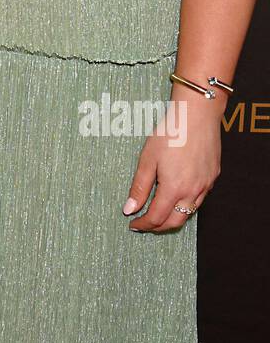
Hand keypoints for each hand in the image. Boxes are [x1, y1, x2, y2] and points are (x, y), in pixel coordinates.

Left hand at [123, 98, 221, 231]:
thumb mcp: (148, 159)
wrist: (197, 115)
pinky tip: (177, 197)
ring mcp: (206, 185)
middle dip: (158, 227)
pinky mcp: (213, 177)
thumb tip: (129, 209)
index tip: (133, 224)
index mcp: (174, 188)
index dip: (143, 225)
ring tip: (159, 212)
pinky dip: (186, 205)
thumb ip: (139, 187)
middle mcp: (193, 191)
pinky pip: (199, 199)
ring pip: (189, 212)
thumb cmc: (170, 132)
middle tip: (145, 223)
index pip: (156, 218)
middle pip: (175, 221)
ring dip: (173, 217)